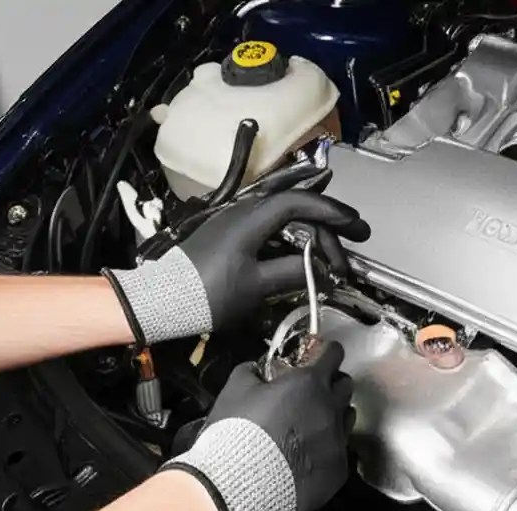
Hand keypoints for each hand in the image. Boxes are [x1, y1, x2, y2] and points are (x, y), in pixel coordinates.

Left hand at [103, 191, 369, 344]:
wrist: (162, 301)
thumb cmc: (208, 294)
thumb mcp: (256, 287)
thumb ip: (293, 273)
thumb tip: (322, 271)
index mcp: (251, 220)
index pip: (299, 204)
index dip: (331, 212)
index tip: (354, 226)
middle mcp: (244, 214)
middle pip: (296, 211)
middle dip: (328, 227)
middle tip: (354, 244)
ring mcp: (236, 224)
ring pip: (285, 221)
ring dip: (312, 236)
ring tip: (333, 258)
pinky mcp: (230, 238)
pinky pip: (271, 232)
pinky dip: (293, 243)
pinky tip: (305, 258)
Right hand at [163, 343, 353, 510]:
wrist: (239, 488)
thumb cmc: (236, 433)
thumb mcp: (235, 390)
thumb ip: (251, 371)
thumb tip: (258, 369)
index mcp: (310, 383)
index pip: (334, 353)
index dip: (326, 352)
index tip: (318, 356)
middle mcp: (332, 409)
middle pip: (346, 385)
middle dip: (331, 384)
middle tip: (311, 393)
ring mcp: (339, 441)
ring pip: (347, 418)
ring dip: (334, 415)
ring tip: (310, 427)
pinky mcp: (339, 471)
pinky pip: (341, 451)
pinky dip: (328, 449)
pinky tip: (308, 457)